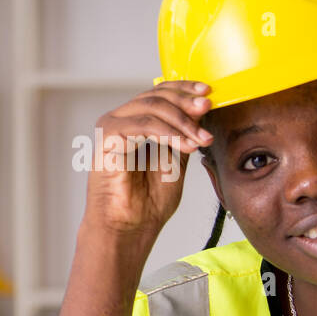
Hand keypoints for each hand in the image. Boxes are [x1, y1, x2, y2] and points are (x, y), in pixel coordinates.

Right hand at [81, 80, 213, 242]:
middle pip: (156, 96)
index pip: (160, 93)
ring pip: (152, 108)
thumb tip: (202, 109)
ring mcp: (112, 127)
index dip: (184, 89)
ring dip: (183, 122)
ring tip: (202, 139)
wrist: (131, 226)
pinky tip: (186, 146)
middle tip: (208, 108)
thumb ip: (185, 134)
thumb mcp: (177, 159)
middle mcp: (122, 120)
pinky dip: (169, 133)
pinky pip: (143, 126)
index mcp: (136, 121)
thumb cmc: (149, 200)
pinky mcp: (108, 138)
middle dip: (186, 103)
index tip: (208, 93)